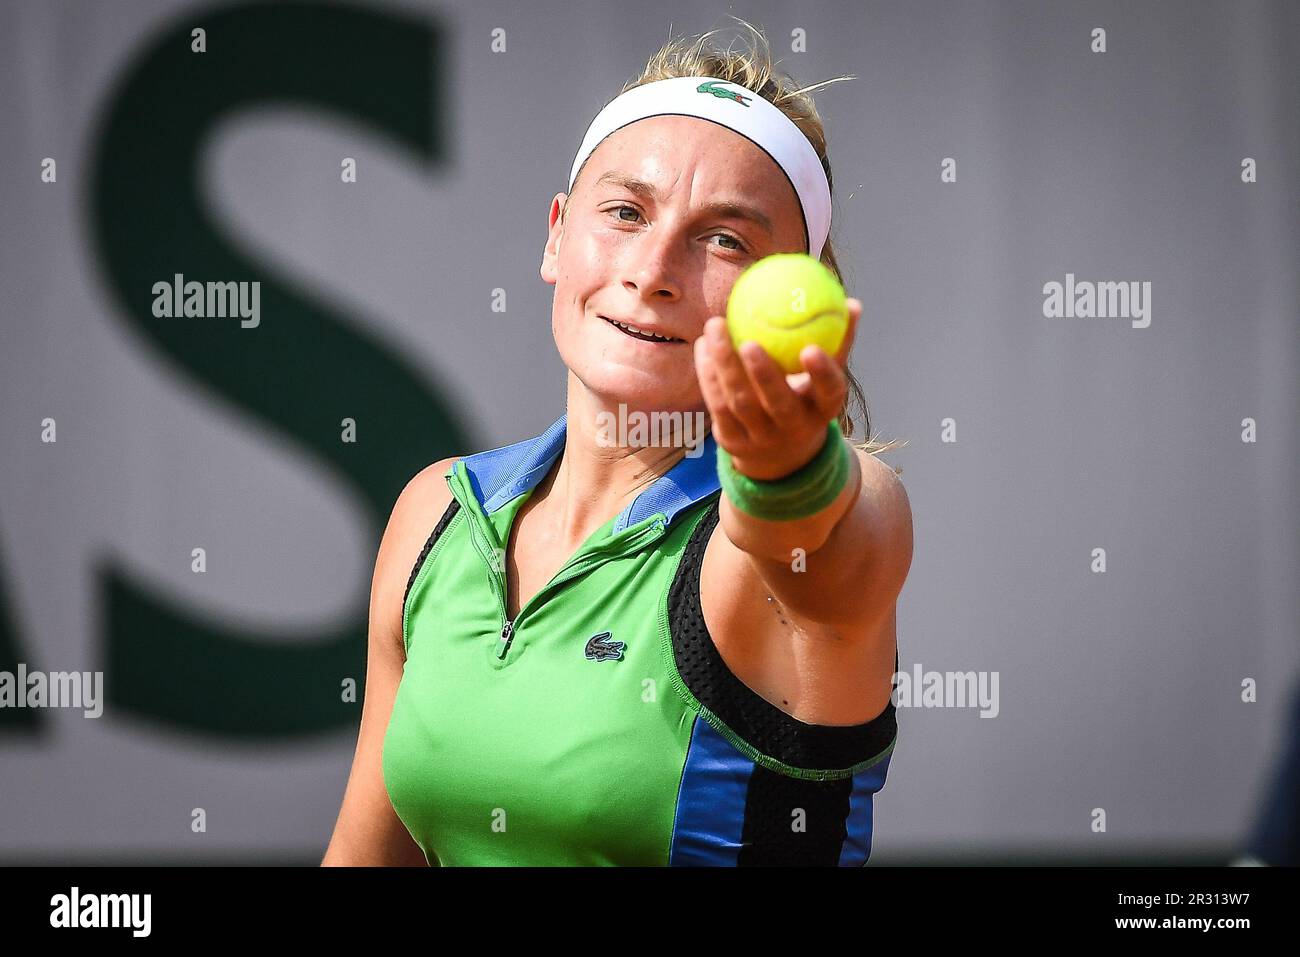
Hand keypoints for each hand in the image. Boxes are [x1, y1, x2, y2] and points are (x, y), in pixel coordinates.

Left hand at [694, 297, 860, 480]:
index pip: (829, 393)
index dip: (822, 374)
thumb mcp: (825, 378)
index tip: (810, 348)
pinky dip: (708, 373)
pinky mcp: (732, 441)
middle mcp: (793, 429)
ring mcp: (761, 438)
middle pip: (778, 403)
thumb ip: (838, 341)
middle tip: (749, 341)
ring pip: (740, 402)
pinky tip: (704, 345)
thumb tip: (853, 303)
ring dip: (724, 364)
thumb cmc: (806, 399)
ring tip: (715, 326)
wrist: (778, 454)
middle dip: (763, 374)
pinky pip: (717, 404)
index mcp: (822, 410)